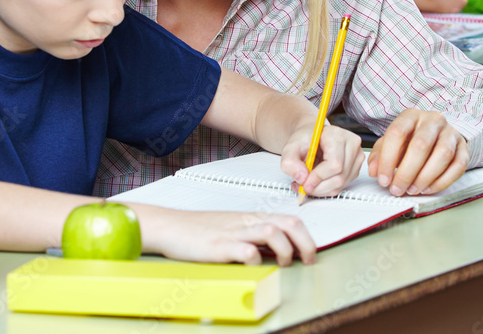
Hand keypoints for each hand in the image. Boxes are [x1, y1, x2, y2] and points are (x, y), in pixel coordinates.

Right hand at [136, 208, 316, 265]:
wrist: (171, 226)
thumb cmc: (200, 229)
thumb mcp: (233, 227)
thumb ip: (255, 235)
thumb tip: (278, 248)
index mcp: (252, 218)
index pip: (290, 220)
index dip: (307, 238)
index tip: (311, 254)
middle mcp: (247, 222)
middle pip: (289, 224)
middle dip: (306, 244)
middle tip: (308, 261)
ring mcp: (234, 233)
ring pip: (272, 232)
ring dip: (286, 250)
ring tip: (283, 263)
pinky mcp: (220, 246)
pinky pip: (245, 251)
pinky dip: (255, 260)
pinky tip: (254, 265)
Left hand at [280, 123, 364, 198]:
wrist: (312, 137)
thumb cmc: (306, 139)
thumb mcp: (290, 147)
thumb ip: (290, 162)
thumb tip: (302, 177)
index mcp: (337, 135)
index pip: (334, 163)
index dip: (319, 177)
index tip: (305, 183)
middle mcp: (351, 145)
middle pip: (339, 176)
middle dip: (318, 187)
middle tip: (302, 186)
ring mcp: (356, 157)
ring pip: (341, 184)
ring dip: (321, 189)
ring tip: (307, 183)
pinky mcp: (355, 168)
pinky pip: (342, 186)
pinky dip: (327, 189)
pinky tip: (316, 182)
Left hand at [368, 108, 468, 195]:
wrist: (438, 133)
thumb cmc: (412, 138)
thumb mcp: (392, 142)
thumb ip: (380, 155)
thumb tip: (374, 171)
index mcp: (411, 116)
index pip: (397, 133)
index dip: (388, 159)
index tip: (383, 178)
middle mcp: (433, 120)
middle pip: (421, 145)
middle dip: (407, 172)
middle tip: (397, 189)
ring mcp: (451, 133)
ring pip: (442, 155)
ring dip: (425, 177)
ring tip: (412, 189)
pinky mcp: (464, 147)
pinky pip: (458, 166)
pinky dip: (442, 181)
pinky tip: (428, 188)